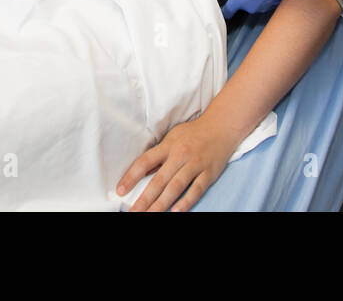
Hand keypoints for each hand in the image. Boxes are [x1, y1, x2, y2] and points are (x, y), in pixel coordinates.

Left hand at [116, 116, 238, 211]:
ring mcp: (195, 164)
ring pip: (176, 187)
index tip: (120, 190)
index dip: (131, 176)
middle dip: (144, 198)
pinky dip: (186, 201)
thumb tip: (143, 173)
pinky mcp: (209, 173)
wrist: (221, 126)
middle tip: (133, 212)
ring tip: (150, 215)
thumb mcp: (172, 137)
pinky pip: (196, 189)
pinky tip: (176, 211)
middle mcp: (180, 155)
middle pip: (159, 180)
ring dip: (161, 204)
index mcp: (168, 146)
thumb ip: (159, 155)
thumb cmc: (193, 133)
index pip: (145, 161)